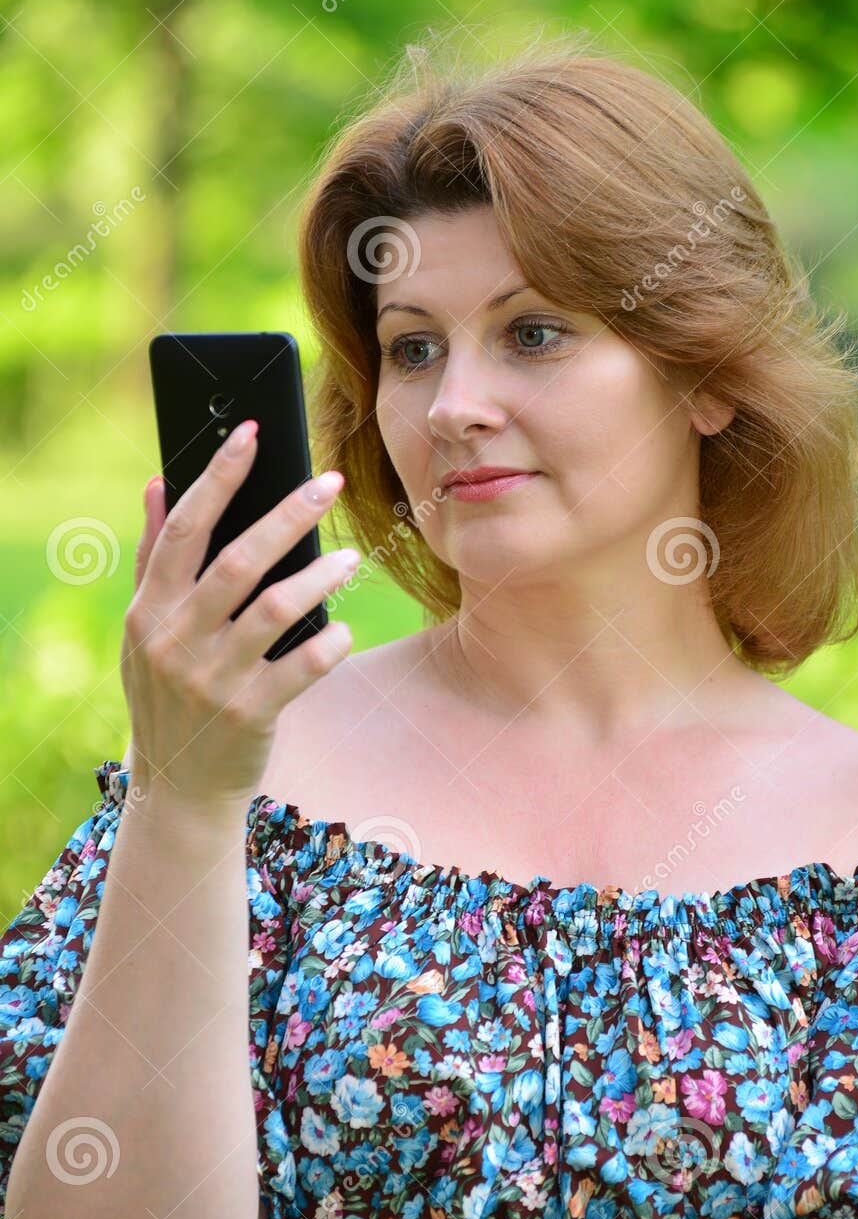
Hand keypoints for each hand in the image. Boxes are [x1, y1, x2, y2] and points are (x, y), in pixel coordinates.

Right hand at [124, 419, 359, 815]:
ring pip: (273, 609)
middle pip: (237, 560)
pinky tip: (343, 628)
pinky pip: (301, 668)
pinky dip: (327, 644)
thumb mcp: (146, 630)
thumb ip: (154, 557)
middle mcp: (175, 639)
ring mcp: (211, 679)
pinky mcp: (249, 714)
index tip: (253, 432)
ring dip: (318, 578)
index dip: (220, 476)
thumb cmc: (170, 693)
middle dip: (287, 515)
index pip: (185, 527)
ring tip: (350, 558)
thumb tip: (157, 483)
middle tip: (329, 483)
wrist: (178, 785)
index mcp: (149, 608)